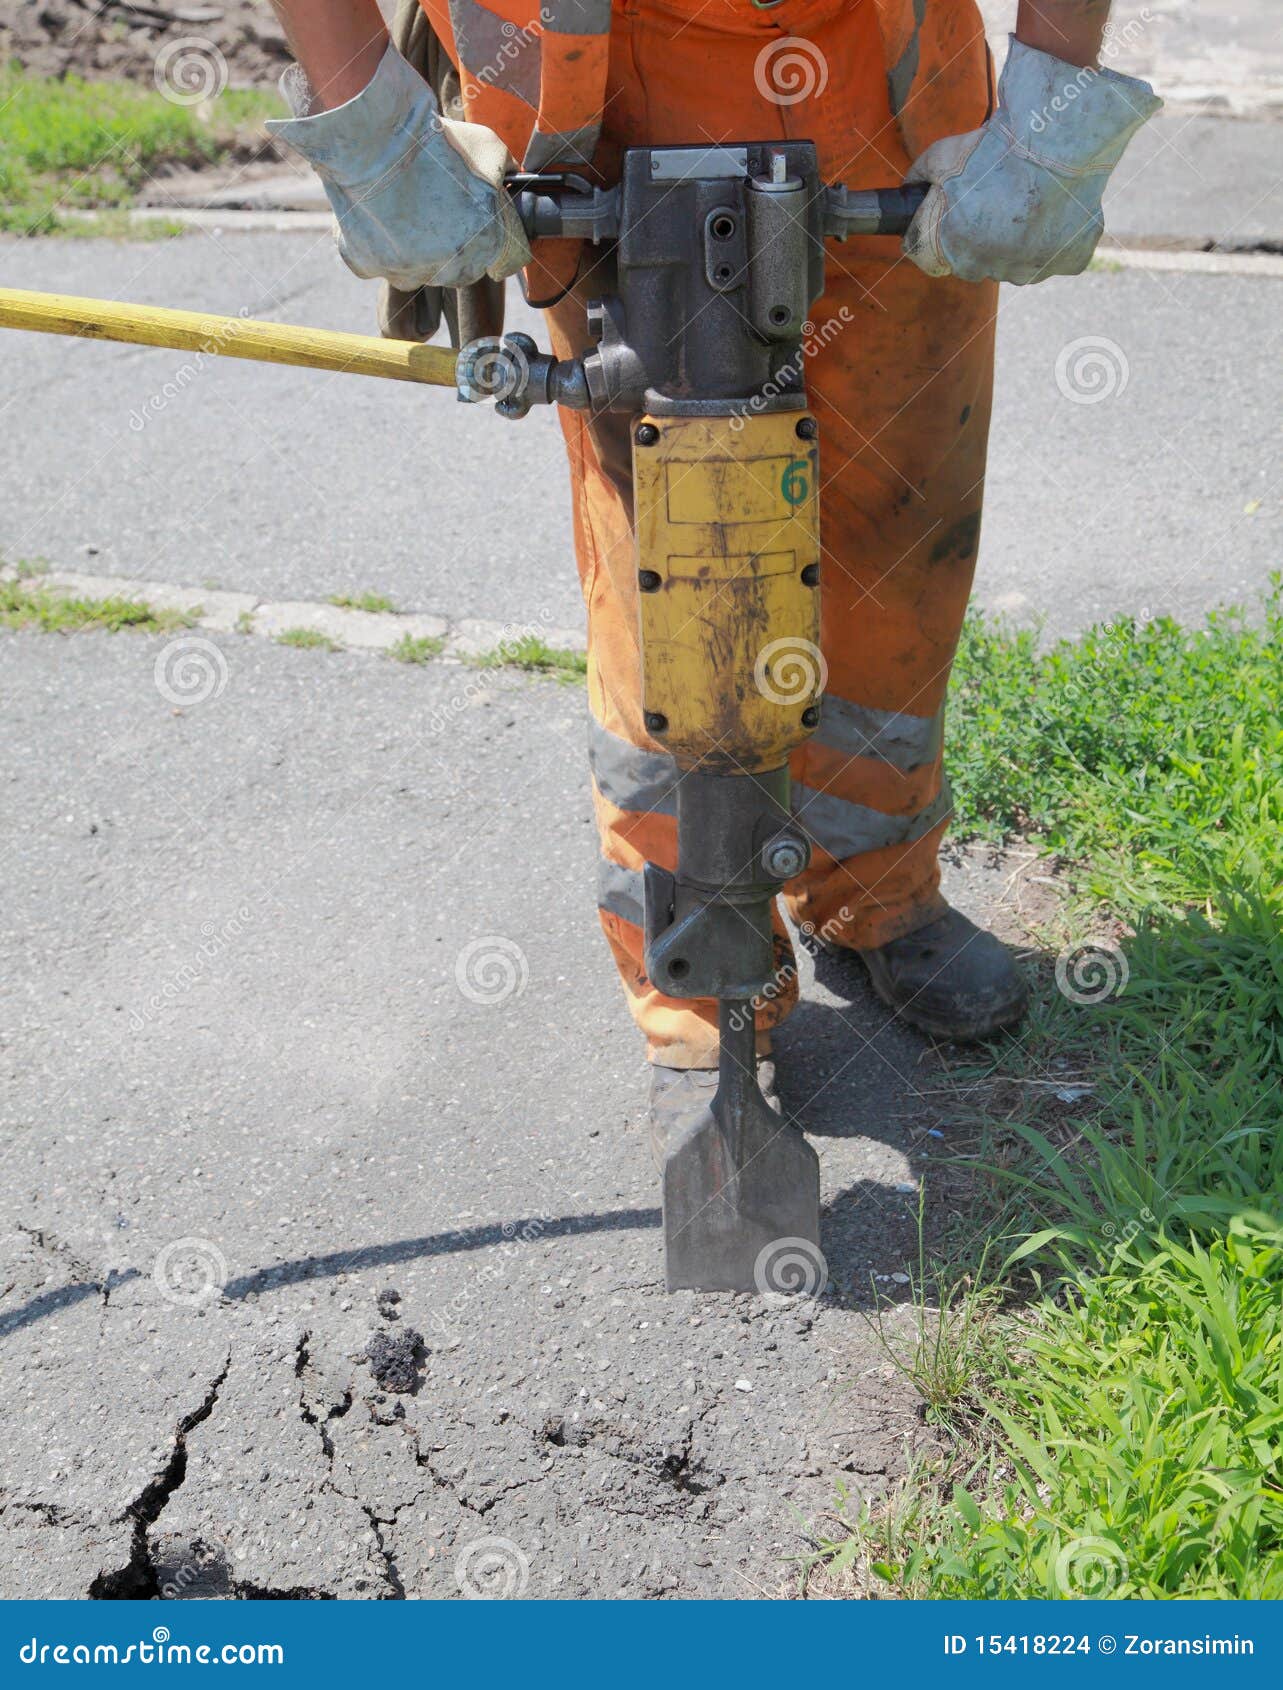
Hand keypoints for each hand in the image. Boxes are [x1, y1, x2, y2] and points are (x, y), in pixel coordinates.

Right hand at [266, 44, 530, 290]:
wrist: (375, 135)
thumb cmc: (434, 141)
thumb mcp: (491, 149)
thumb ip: (507, 175)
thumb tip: (512, 182)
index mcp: (485, 245)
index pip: (502, 259)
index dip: (491, 238)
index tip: (478, 224)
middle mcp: (448, 268)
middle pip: (458, 270)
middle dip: (453, 246)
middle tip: (436, 211)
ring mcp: (406, 272)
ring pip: (416, 273)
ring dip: (415, 252)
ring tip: (404, 211)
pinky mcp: (367, 265)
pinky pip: (377, 266)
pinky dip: (378, 247)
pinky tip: (377, 216)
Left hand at [902, 36, 1160, 285]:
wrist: (1056, 134)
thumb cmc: (996, 146)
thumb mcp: (941, 156)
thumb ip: (918, 178)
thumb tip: (908, 188)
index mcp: (956, 247)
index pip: (932, 259)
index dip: (936, 237)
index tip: (949, 219)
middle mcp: (993, 266)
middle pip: (976, 264)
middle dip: (977, 241)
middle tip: (994, 204)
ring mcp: (1033, 266)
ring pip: (1017, 266)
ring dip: (1017, 246)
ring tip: (1026, 206)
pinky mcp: (1068, 260)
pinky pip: (1056, 260)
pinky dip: (1055, 242)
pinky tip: (1054, 212)